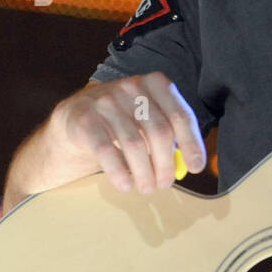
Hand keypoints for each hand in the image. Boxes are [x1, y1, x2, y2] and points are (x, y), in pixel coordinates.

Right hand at [49, 71, 206, 193]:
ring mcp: (106, 100)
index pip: (181, 115)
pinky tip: (126, 185)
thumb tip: (191, 165)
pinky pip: (106, 151)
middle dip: (165, 165)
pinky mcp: (84, 117)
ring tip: (146, 188)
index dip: (192, 144)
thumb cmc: (123, 123)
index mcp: (155, 84)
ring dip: (144, 173)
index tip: (197, 168)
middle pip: (159, 132)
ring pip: (135, 145)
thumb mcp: (149, 121)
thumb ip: (171, 137)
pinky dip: (119, 173)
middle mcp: (132, 86)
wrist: (75, 120)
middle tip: (164, 185)